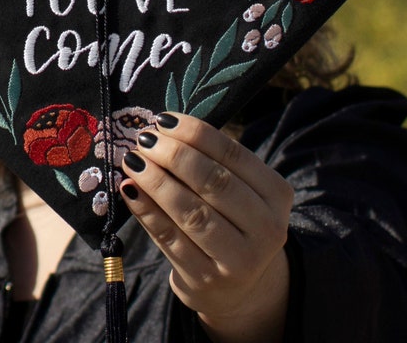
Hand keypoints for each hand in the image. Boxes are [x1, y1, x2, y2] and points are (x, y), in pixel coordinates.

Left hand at [119, 112, 293, 342]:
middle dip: (174, 155)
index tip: (164, 119)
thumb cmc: (230, 220)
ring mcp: (239, 261)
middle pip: (214, 182)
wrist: (234, 286)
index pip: (234, 155)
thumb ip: (209, 161)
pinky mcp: (205, 279)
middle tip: (145, 138)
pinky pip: (169, 238)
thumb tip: (161, 130)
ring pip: (191, 211)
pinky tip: (129, 189)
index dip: (196, 133)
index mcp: (277, 194)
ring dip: (156, 181)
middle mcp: (266, 229)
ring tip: (133, 160)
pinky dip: (146, 210)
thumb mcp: (238, 190)